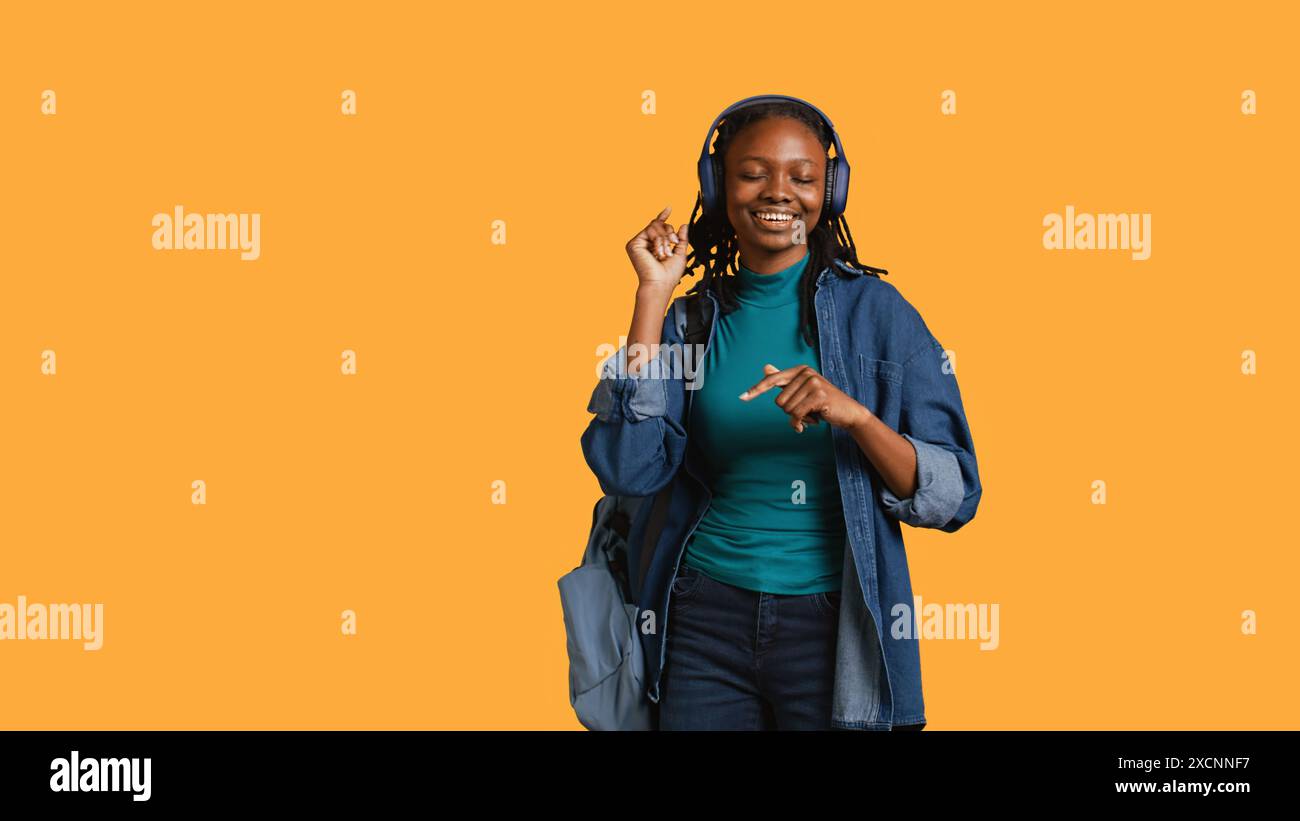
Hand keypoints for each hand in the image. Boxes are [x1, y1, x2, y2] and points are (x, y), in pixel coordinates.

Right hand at [626, 205, 690, 290]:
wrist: (661, 282)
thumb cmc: (669, 274)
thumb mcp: (680, 253)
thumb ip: (682, 239)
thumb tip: (683, 225)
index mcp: (655, 246)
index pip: (658, 228)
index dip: (663, 217)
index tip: (669, 208)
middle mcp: (646, 244)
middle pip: (659, 225)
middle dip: (669, 232)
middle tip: (673, 243)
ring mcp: (639, 243)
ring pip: (654, 226)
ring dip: (664, 238)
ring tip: (665, 252)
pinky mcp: (634, 244)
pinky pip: (649, 230)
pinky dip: (658, 240)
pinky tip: (658, 251)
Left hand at [739, 363, 870, 432]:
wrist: (848, 412)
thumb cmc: (822, 402)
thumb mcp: (802, 391)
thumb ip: (783, 380)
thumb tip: (765, 367)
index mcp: (800, 370)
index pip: (772, 380)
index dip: (757, 389)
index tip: (742, 397)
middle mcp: (806, 373)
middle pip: (779, 401)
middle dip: (790, 411)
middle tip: (806, 410)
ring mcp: (813, 383)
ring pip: (787, 410)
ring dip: (798, 418)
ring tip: (812, 414)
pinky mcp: (819, 396)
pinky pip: (797, 415)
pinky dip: (801, 424)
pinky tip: (813, 422)